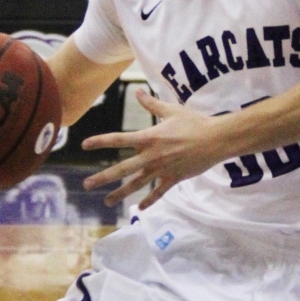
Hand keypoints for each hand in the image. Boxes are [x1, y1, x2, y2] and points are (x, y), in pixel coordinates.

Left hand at [82, 89, 226, 207]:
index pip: (118, 139)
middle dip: (103, 177)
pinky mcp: (174, 178)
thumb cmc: (194, 122)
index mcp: (148, 137)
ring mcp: (162, 169)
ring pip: (137, 185)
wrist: (215, 140)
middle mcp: (151, 155)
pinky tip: (139, 209)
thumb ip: (151, 104)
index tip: (84, 145)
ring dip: (120, 194)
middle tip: (87, 185)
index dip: (100, 141)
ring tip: (107, 202)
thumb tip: (137, 92)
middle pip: (122, 168)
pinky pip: (158, 192)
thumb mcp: (171, 110)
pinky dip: (149, 201)